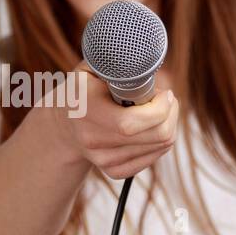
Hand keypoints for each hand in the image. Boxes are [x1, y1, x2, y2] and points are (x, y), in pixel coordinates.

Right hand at [47, 61, 179, 179]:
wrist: (65, 122)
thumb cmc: (86, 87)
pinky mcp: (114, 171)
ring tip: (153, 108)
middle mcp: (91, 139)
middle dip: (170, 113)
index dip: (159, 108)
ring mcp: (103, 159)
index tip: (164, 93)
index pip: (131, 123)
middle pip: (156, 135)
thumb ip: (117, 63)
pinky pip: (155, 156)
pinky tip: (149, 126)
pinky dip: (161, 140)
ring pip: (161, 145)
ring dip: (168, 123)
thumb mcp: (94, 66)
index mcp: (84, 108)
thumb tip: (145, 65)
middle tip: (164, 98)